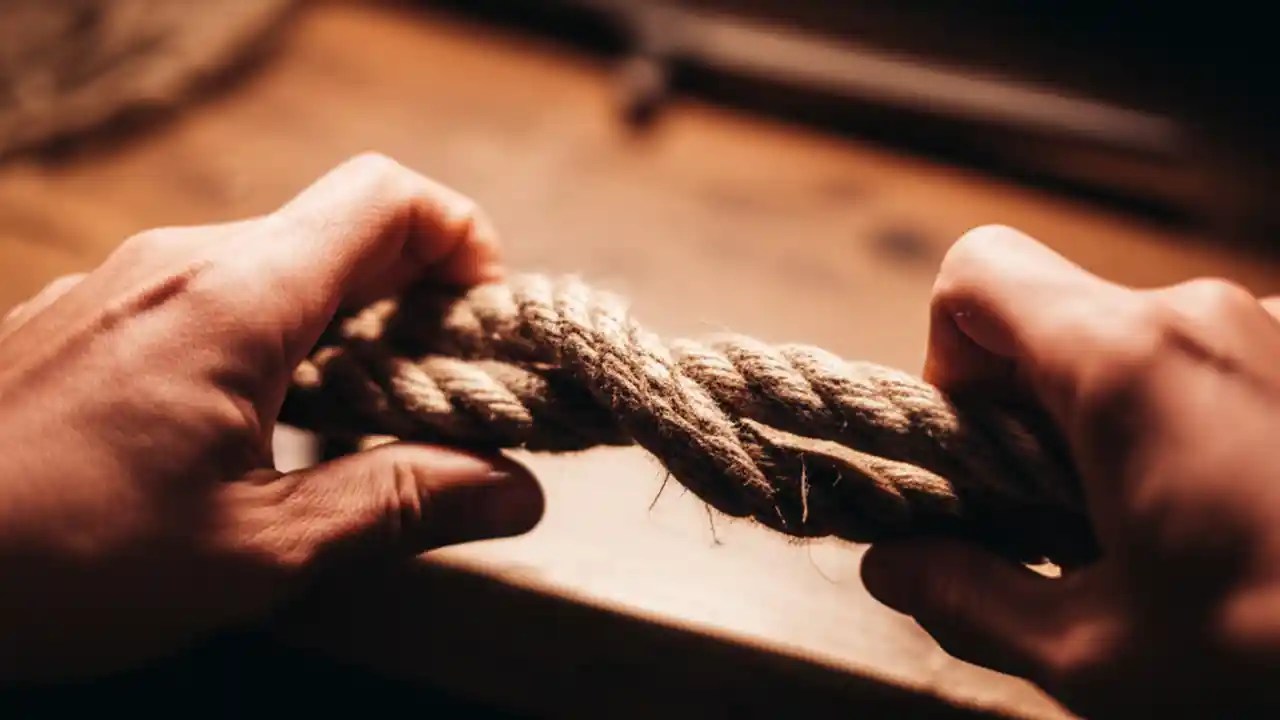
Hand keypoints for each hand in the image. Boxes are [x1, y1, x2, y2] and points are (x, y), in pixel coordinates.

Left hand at [0, 154, 542, 680]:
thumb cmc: (57, 563)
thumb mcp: (256, 552)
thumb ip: (397, 504)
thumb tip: (514, 488)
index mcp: (234, 299)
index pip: (389, 200)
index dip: (464, 241)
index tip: (485, 324)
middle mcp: (179, 264)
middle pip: (340, 232)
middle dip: (415, 300)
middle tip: (443, 396)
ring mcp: (125, 283)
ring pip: (277, 267)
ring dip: (343, 329)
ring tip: (359, 427)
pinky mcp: (91, 318)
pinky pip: (212, 298)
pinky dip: (273, 342)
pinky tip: (262, 432)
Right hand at [862, 226, 1279, 715]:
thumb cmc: (1276, 660)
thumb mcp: (1097, 656)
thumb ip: (969, 599)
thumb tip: (892, 569)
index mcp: (1127, 363)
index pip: (977, 273)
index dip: (947, 357)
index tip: (981, 454)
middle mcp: (1204, 317)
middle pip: (1054, 317)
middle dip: (1027, 413)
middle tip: (1061, 527)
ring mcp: (1275, 333)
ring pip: (1135, 347)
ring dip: (1109, 427)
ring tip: (1153, 539)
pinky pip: (1210, 367)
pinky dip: (1182, 429)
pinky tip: (1225, 521)